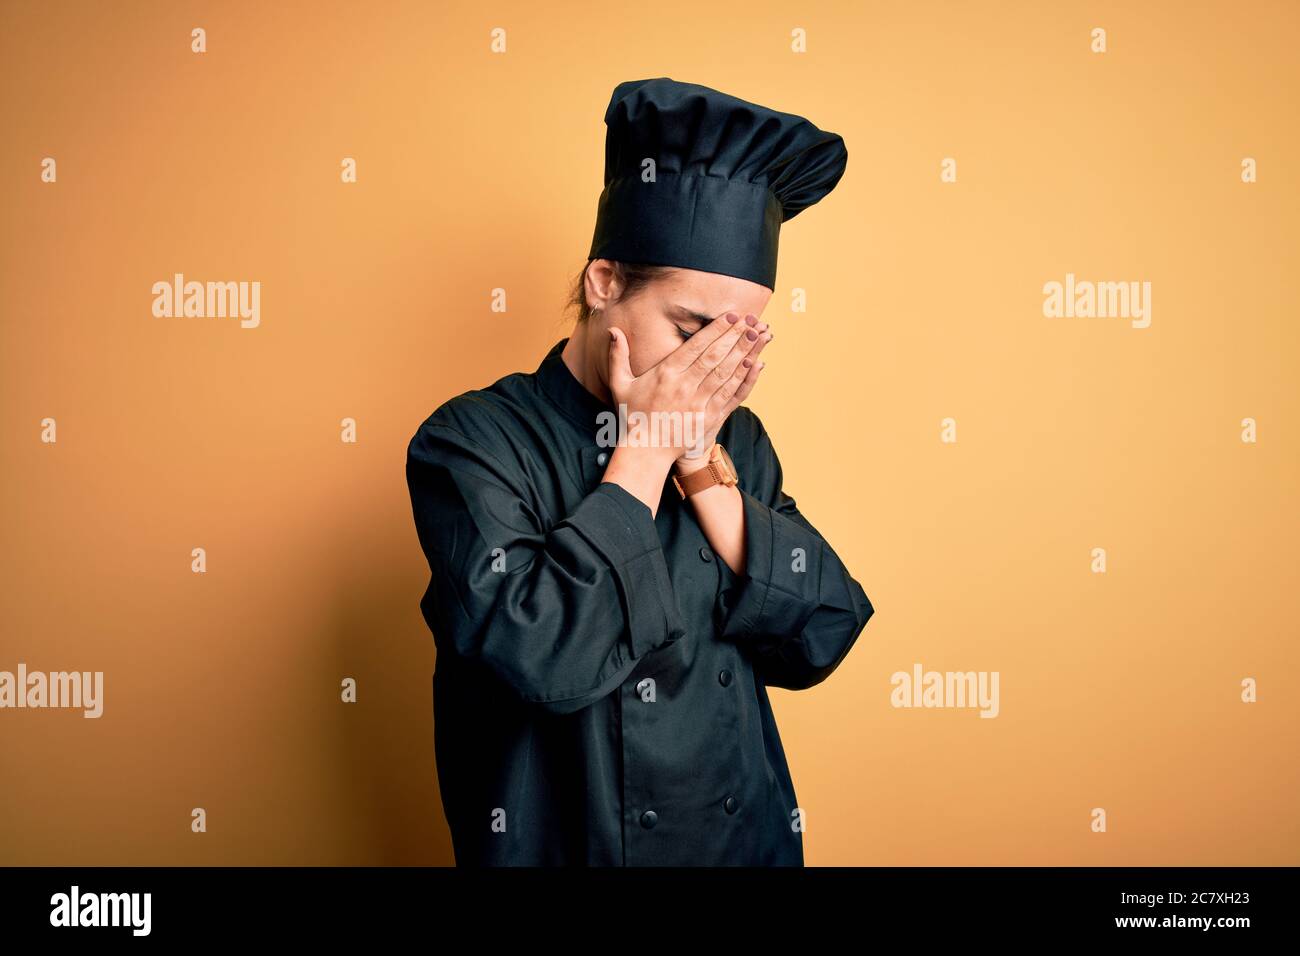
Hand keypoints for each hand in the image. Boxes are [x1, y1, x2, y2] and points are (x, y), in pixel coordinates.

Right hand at [607, 313, 768, 467]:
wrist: (646, 451)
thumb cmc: (633, 416)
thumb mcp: (620, 384)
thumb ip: (618, 356)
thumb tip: (612, 331)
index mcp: (666, 374)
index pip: (696, 346)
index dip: (716, 329)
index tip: (732, 315)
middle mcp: (685, 387)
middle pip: (715, 356)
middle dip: (736, 336)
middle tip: (752, 319)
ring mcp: (699, 403)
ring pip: (727, 373)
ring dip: (745, 352)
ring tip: (760, 334)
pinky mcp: (709, 418)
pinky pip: (732, 396)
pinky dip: (746, 379)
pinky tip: (757, 364)